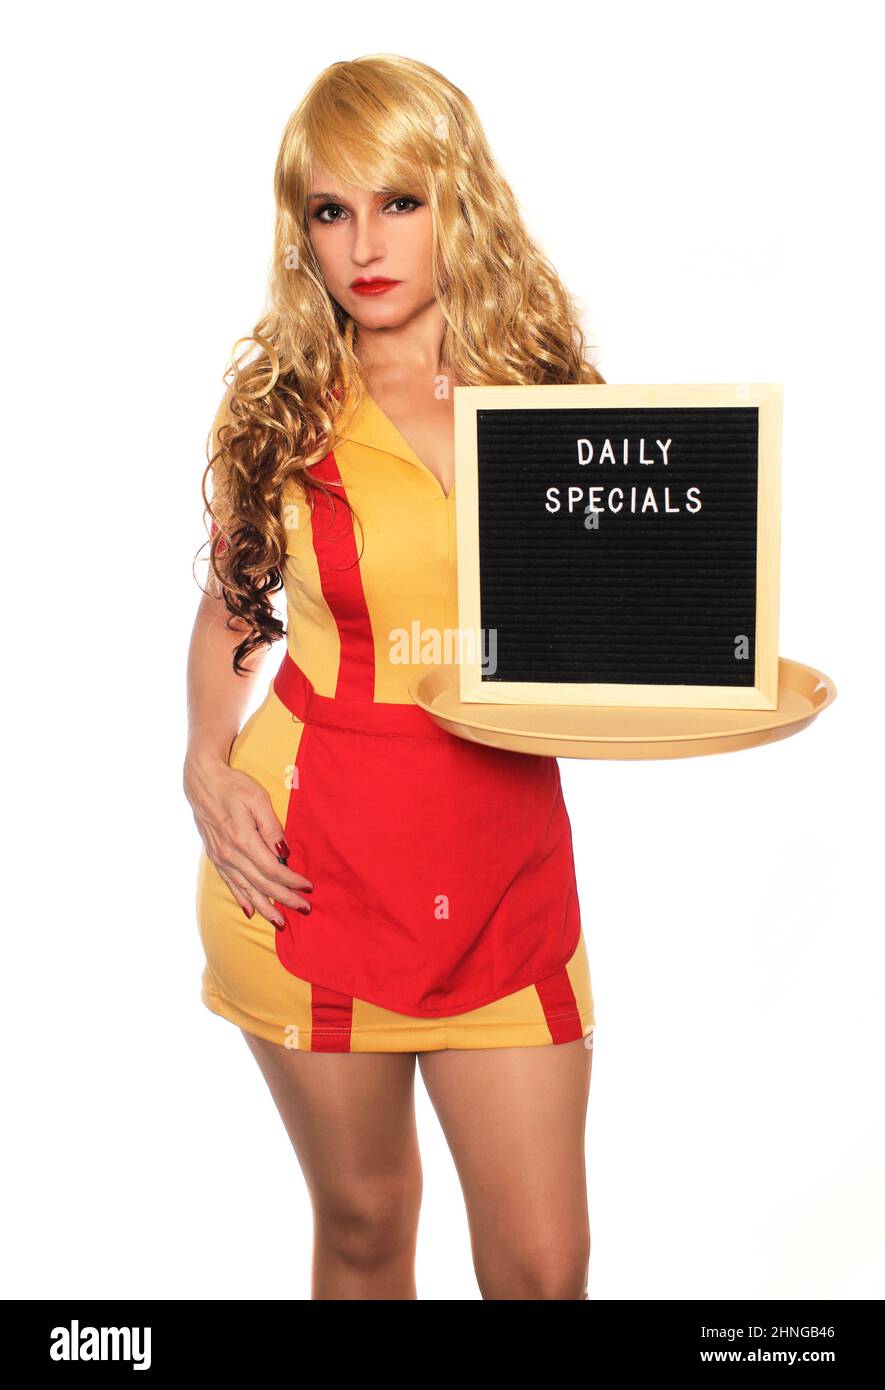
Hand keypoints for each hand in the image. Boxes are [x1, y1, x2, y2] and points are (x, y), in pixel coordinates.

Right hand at [183, 751, 312, 928]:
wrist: (202, 782)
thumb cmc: (233, 786)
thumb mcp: (258, 798)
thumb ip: (272, 827)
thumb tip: (284, 851)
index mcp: (243, 839)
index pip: (273, 869)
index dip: (291, 881)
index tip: (308, 887)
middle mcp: (230, 854)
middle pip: (262, 884)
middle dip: (284, 899)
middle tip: (304, 909)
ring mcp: (221, 858)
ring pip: (246, 890)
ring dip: (265, 907)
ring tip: (280, 922)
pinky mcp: (215, 857)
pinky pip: (230, 884)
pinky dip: (242, 899)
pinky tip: (251, 911)